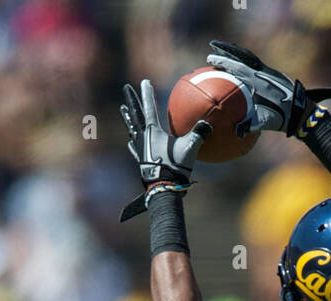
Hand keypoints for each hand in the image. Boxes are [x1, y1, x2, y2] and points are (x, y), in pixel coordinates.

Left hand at [119, 78, 209, 221]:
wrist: (163, 189)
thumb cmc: (175, 167)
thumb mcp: (189, 149)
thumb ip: (198, 134)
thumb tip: (208, 124)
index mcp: (152, 131)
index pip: (149, 108)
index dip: (147, 94)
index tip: (144, 81)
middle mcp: (143, 137)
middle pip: (135, 115)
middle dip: (131, 100)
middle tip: (125, 88)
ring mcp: (140, 149)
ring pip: (132, 129)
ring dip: (128, 119)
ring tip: (123, 111)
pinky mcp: (141, 161)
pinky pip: (135, 148)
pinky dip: (133, 142)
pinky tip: (130, 142)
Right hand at [205, 40, 330, 136]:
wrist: (301, 111)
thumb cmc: (283, 118)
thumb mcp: (267, 121)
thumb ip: (252, 124)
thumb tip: (237, 131)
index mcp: (258, 81)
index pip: (238, 67)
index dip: (224, 62)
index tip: (211, 59)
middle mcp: (263, 73)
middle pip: (241, 58)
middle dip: (226, 53)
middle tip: (212, 52)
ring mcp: (268, 72)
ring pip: (249, 58)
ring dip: (236, 55)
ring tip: (223, 52)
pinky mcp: (273, 74)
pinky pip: (256, 64)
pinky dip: (246, 61)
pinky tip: (240, 65)